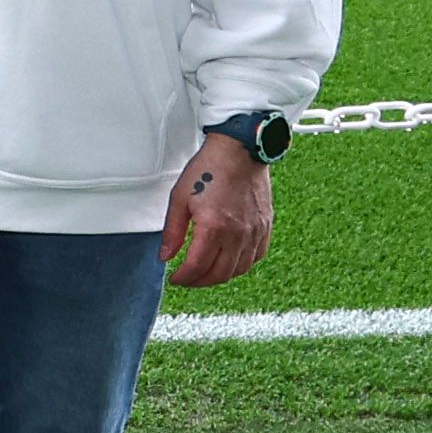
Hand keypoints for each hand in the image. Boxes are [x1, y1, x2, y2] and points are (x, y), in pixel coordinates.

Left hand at [165, 142, 272, 287]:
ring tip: (206, 273)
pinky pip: (256, 257)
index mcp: (213, 227)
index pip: (197, 267)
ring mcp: (254, 231)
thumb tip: (166, 255)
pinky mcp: (265, 226)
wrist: (240, 150)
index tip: (176, 279)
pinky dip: (241, 265)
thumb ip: (172, 231)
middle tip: (188, 279)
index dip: (184, 278)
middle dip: (200, 282)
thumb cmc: (210, 168)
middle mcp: (237, 234)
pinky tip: (229, 262)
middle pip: (219, 274)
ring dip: (220, 277)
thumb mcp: (179, 198)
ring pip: (239, 270)